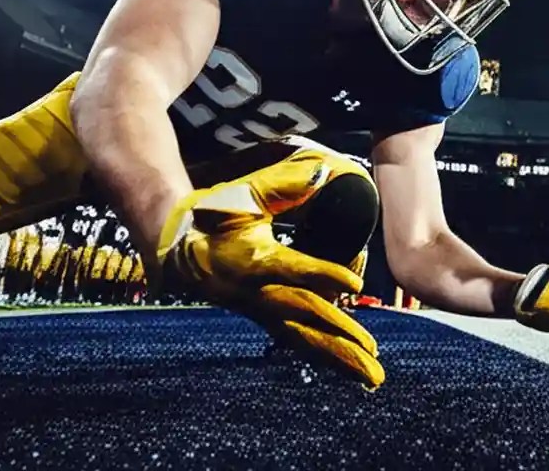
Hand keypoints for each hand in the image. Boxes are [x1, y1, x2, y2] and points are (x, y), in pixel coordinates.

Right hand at [157, 179, 383, 388]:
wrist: (175, 246)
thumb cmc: (214, 216)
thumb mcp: (245, 195)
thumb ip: (284, 185)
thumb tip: (322, 170)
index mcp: (254, 259)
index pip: (293, 270)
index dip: (323, 276)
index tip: (354, 285)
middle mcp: (258, 292)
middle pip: (304, 317)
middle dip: (340, 337)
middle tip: (373, 354)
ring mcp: (260, 309)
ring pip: (302, 340)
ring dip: (338, 360)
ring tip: (371, 378)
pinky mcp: (263, 318)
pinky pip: (296, 342)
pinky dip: (323, 358)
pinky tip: (349, 371)